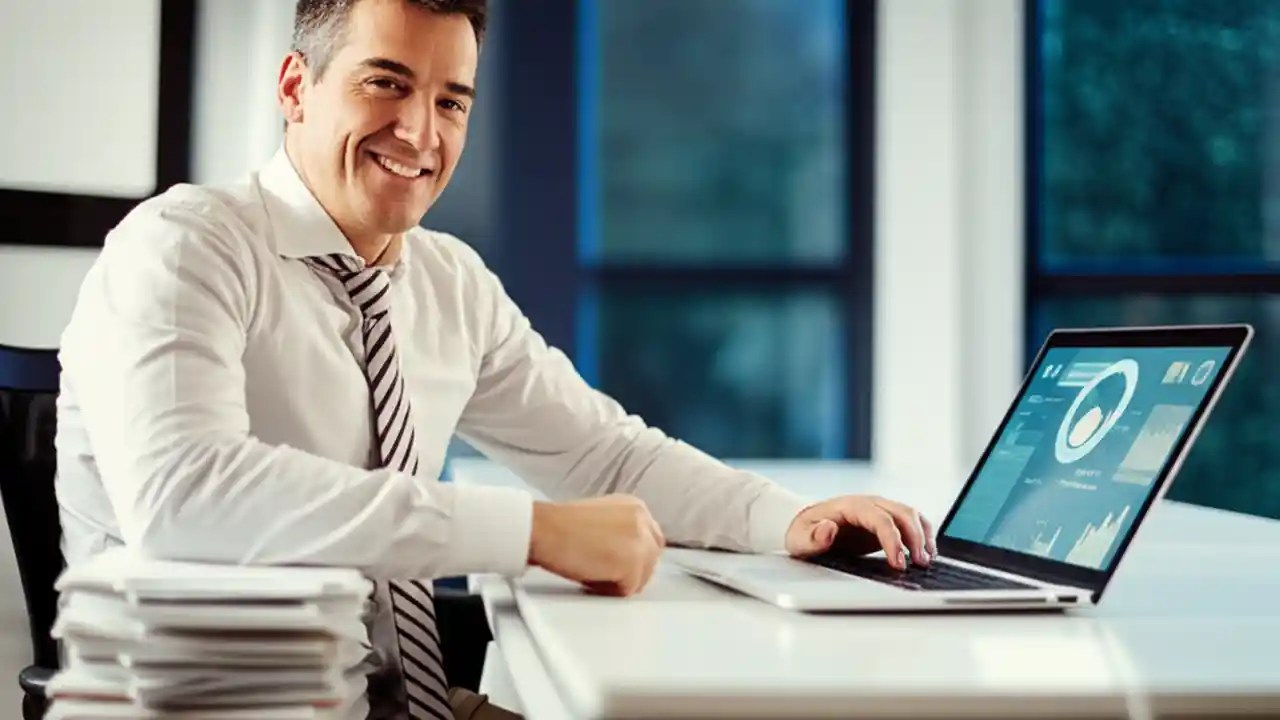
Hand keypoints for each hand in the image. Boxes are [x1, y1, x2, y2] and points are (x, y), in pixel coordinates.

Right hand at [528, 494, 664, 596]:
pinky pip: (628, 589)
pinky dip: (609, 590)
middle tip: (603, 573)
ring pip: (642, 576)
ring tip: (592, 572)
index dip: (633, 558)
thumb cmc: (560, 527)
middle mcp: (643, 519)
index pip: (651, 541)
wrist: (543, 529)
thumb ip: (622, 531)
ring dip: (619, 581)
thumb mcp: (602, 517)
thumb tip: (628, 555)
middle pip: (651, 559)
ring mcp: (640, 541)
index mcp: (636, 506)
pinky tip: (589, 577)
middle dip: (631, 571)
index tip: (614, 564)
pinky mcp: (632, 563)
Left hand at [784, 495, 936, 569]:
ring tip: (926, 560)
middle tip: (919, 564)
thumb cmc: (803, 533)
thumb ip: (813, 537)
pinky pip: (912, 522)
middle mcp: (869, 504)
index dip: (893, 540)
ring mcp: (880, 510)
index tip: (899, 563)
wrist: (806, 527)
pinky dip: (923, 535)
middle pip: (903, 513)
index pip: (880, 519)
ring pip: (911, 515)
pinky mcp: (886, 521)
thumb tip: (829, 529)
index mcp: (850, 506)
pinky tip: (927, 553)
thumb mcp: (800, 538)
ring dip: (923, 535)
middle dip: (916, 538)